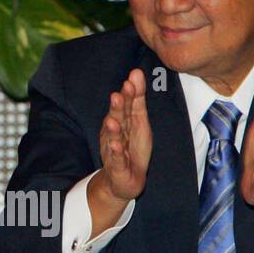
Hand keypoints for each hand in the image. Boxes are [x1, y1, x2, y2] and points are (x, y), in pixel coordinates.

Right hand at [95, 68, 152, 202]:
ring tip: (113, 120)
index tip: (132, 78)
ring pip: (114, 137)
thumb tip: (136, 72)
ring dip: (114, 129)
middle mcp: (115, 132)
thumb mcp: (139, 122)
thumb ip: (137, 99)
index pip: (127, 105)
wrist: (122, 180)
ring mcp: (114, 149)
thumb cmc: (132, 148)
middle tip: (118, 95)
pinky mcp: (117, 166)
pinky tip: (116, 145)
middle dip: (118, 108)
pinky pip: (117, 158)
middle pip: (118, 119)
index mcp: (123, 121)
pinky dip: (116, 152)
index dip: (130, 93)